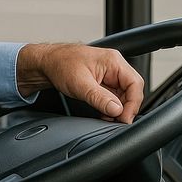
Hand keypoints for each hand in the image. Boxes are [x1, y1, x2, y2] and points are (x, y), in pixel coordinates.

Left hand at [16, 43, 144, 123]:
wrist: (46, 63)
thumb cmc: (60, 65)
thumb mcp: (80, 85)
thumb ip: (100, 98)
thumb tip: (117, 110)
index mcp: (113, 61)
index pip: (135, 84)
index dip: (133, 104)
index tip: (124, 118)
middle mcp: (114, 66)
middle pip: (132, 90)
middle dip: (126, 107)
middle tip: (117, 121)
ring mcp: (109, 74)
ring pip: (123, 94)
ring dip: (118, 108)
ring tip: (108, 117)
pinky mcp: (103, 81)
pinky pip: (114, 96)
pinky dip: (110, 106)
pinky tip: (104, 112)